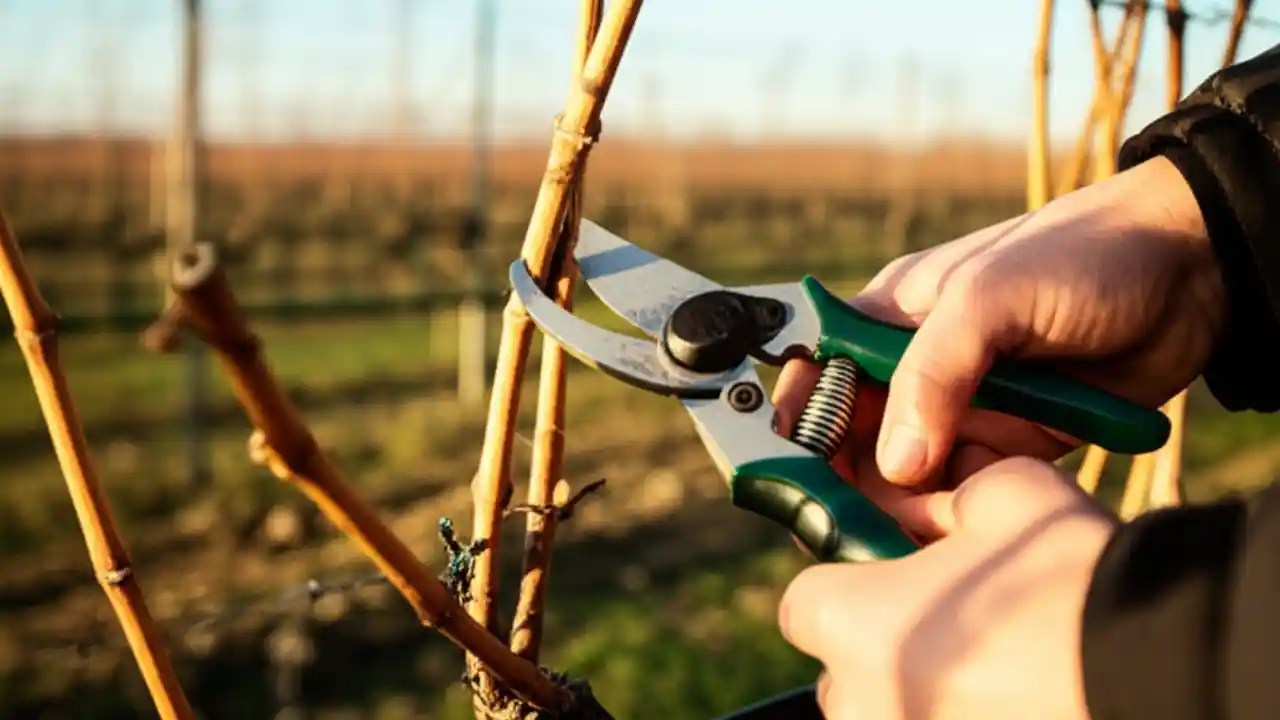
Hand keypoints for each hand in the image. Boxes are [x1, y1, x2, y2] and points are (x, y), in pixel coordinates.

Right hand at [774, 156, 1224, 493]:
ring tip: (927, 521)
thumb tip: (892, 463)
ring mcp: (963, 408)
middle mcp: (916, 367)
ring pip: (906, 474)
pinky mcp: (1010, 443)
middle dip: (848, 480)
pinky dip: (959, 509)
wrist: (1193, 273)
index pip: (816, 374)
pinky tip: (969, 515)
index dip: (798, 422)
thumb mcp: (988, 297)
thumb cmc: (1080, 256)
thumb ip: (930, 374)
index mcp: (890, 317)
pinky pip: (965, 489)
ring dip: (908, 503)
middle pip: (853, 437)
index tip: (792, 472)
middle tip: (853, 521)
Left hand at [777, 455, 1116, 719]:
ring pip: (885, 711)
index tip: (887, 576)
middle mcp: (864, 703)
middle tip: (952, 618)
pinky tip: (1015, 696)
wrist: (1165, 669)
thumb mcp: (1006, 494)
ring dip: (919, 687)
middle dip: (881, 643)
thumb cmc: (1075, 578)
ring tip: (993, 665)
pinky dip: (957, 714)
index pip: (803, 606)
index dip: (844, 584)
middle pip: (840, 674)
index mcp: (855, 627)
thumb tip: (928, 515)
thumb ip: (943, 500)